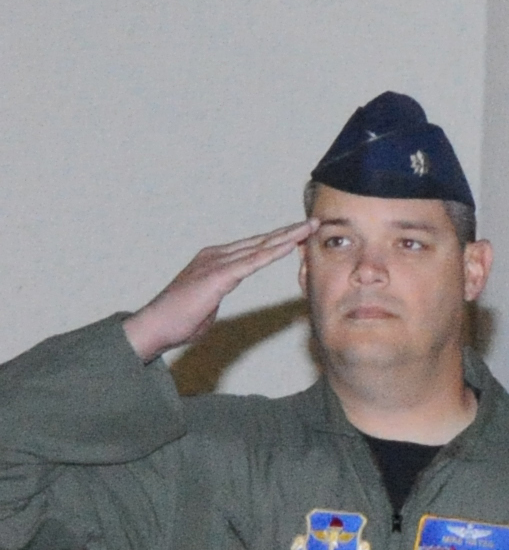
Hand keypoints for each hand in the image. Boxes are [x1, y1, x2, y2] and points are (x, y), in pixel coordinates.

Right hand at [124, 225, 308, 362]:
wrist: (155, 326)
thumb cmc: (178, 320)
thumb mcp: (206, 302)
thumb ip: (217, 293)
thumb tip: (220, 295)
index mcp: (213, 261)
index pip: (252, 247)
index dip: (277, 239)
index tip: (299, 233)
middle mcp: (215, 256)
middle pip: (260, 241)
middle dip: (288, 232)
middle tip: (313, 222)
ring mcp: (216, 263)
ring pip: (260, 247)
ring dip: (288, 237)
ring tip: (310, 228)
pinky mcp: (217, 276)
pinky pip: (252, 262)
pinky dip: (273, 252)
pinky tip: (291, 245)